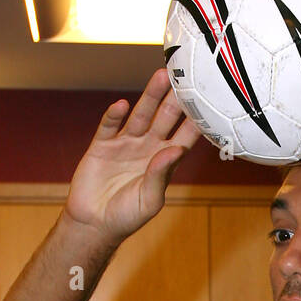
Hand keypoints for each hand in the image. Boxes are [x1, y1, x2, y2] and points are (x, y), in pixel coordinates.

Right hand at [64, 69, 202, 245]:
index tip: (207, 103)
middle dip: (175, 99)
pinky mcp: (102, 145)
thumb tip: (176, 149)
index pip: (183, 137)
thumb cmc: (127, 216)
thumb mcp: (149, 199)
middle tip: (187, 78)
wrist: (94, 224)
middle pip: (165, 118)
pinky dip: (114, 115)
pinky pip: (109, 126)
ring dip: (150, 96)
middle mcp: (147, 148)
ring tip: (161, 77)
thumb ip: (161, 174)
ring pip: (141, 115)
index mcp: (164, 162)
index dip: (194, 121)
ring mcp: (125, 144)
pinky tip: (121, 105)